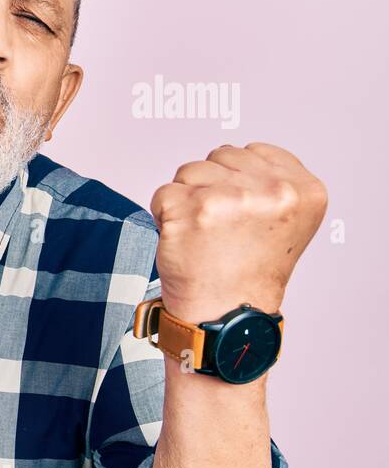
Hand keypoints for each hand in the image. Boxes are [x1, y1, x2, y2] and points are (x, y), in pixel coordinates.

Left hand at [150, 143, 326, 323]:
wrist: (228, 316)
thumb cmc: (250, 272)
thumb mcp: (287, 220)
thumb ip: (270, 181)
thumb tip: (234, 156)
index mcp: (304, 188)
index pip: (251, 151)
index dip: (235, 181)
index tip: (239, 214)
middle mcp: (272, 191)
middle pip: (218, 157)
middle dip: (210, 187)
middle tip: (219, 229)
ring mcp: (230, 199)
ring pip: (189, 171)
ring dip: (186, 200)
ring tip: (203, 235)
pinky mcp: (190, 210)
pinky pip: (163, 194)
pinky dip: (164, 217)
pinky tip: (185, 241)